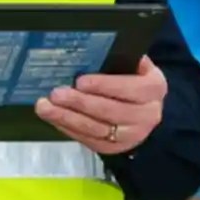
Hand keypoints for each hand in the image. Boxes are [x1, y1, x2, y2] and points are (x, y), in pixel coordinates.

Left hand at [35, 56, 166, 153]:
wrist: (145, 107)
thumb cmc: (133, 78)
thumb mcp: (134, 64)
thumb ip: (120, 58)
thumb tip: (92, 50)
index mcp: (154, 89)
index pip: (130, 88)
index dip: (104, 86)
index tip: (80, 81)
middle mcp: (148, 115)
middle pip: (110, 112)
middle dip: (80, 103)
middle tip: (56, 94)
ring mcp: (132, 136)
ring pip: (97, 129)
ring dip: (68, 118)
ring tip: (45, 108)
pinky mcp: (116, 149)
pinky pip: (90, 141)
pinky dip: (70, 130)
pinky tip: (54, 118)